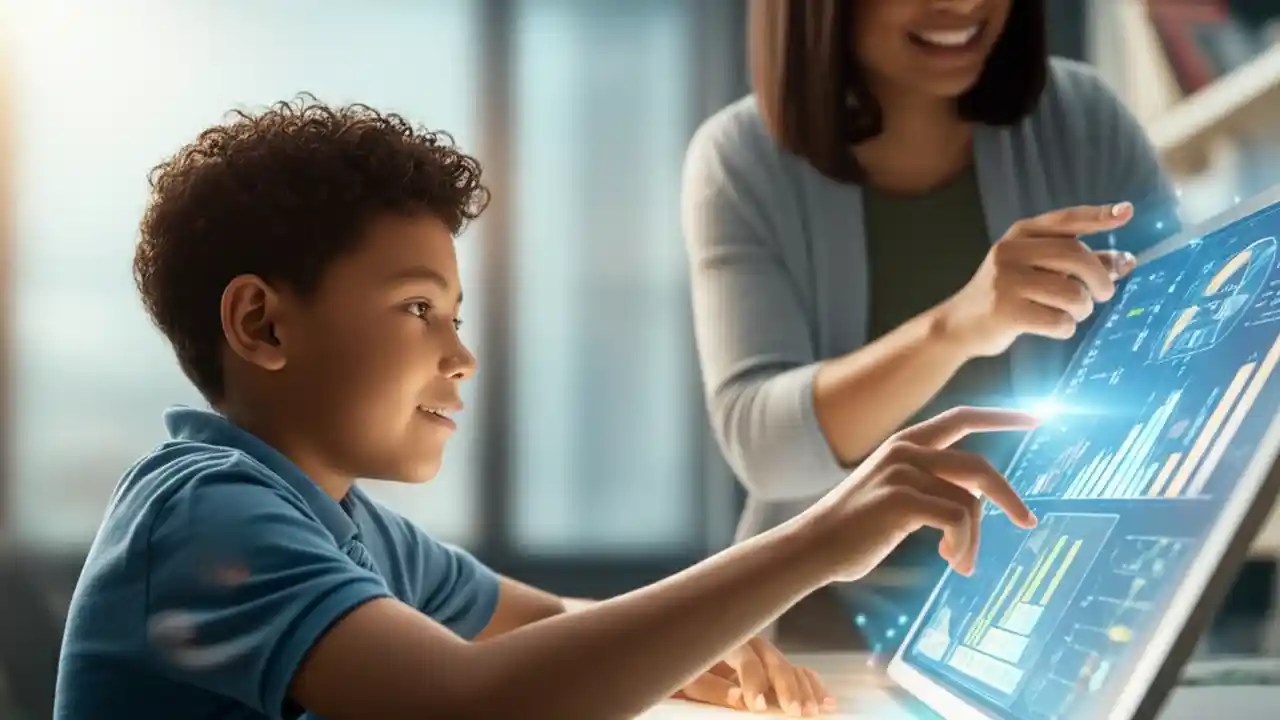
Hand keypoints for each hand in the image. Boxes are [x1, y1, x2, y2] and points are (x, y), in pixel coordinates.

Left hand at [675, 636, 834, 716]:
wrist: (681, 657)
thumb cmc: (683, 671)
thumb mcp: (689, 680)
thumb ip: (713, 688)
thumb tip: (741, 698)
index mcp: (726, 642)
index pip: (745, 659)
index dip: (753, 682)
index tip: (757, 705)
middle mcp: (749, 645)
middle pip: (774, 661)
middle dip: (787, 687)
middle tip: (796, 711)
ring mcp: (765, 656)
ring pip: (790, 667)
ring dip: (805, 690)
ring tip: (814, 710)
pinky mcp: (774, 669)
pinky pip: (799, 673)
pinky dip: (813, 686)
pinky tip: (827, 701)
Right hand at [798, 407, 1039, 582]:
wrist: (814, 547)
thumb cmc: (855, 530)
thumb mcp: (894, 494)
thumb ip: (930, 485)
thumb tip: (977, 501)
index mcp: (905, 444)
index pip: (961, 418)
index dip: (1001, 418)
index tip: (1037, 418)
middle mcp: (905, 451)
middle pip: (979, 466)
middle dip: (1009, 497)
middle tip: (1028, 522)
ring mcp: (902, 473)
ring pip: (969, 503)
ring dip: (973, 540)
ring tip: (960, 561)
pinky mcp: (901, 500)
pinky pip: (958, 520)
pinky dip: (962, 545)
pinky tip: (949, 559)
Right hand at [936, 202, 1138, 357]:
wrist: (959, 324)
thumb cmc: (1006, 295)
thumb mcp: (1038, 271)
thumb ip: (1078, 264)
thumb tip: (1127, 261)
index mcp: (1019, 235)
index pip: (1065, 221)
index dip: (1097, 217)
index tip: (1127, 213)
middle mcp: (1011, 252)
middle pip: (1076, 256)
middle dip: (1100, 278)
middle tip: (1106, 294)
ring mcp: (1006, 281)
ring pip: (1072, 293)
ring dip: (1082, 309)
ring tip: (1071, 314)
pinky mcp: (1006, 311)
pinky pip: (1059, 321)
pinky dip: (1066, 328)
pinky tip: (1054, 327)